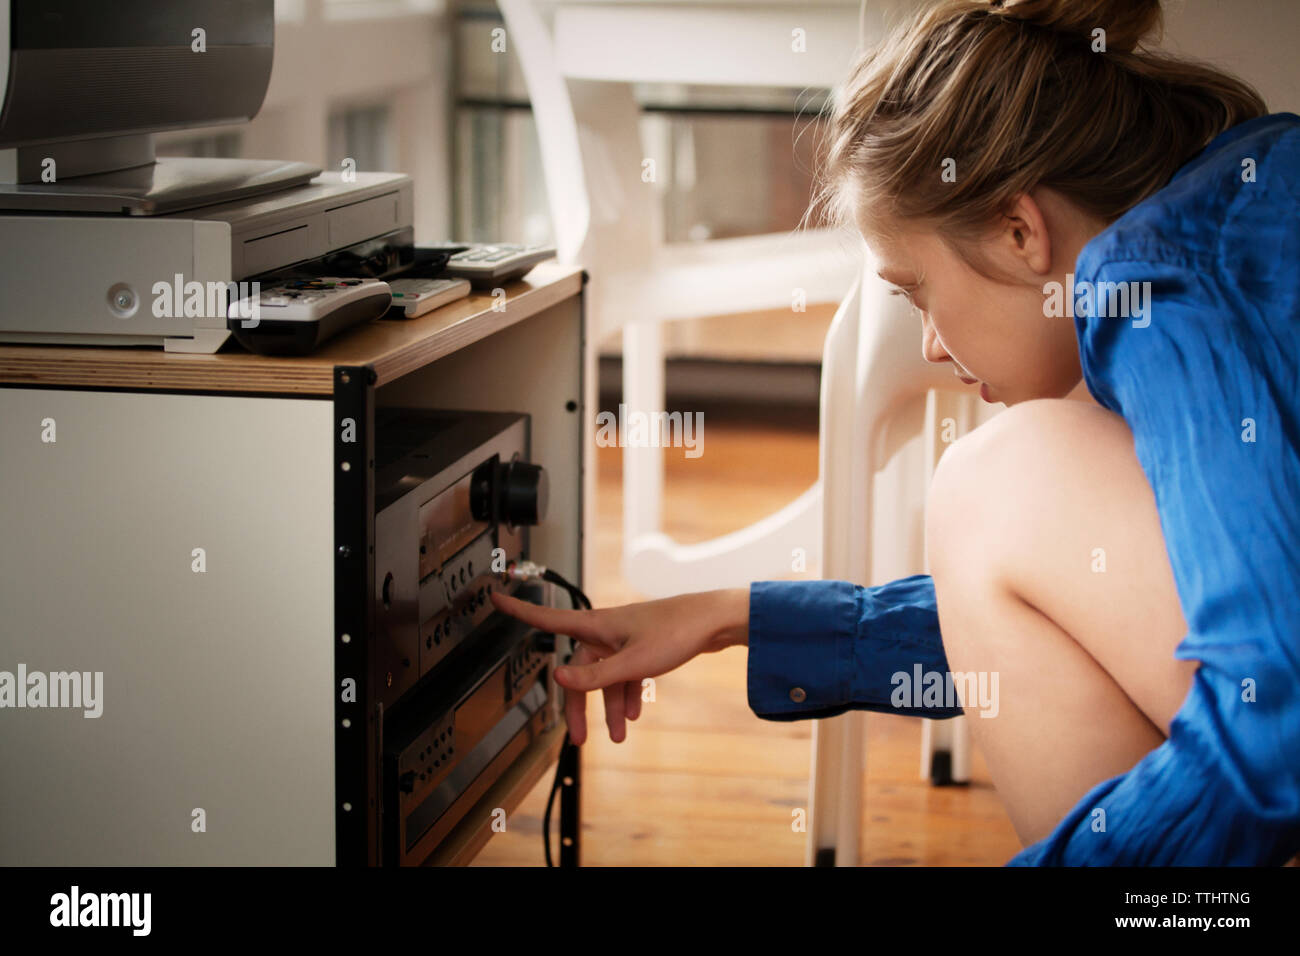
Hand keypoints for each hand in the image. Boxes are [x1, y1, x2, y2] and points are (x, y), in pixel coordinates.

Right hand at [488, 587, 749, 743]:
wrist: (715, 621)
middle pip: (581, 670)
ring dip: (610, 707)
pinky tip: (636, 715)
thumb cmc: (676, 633)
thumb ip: (596, 677)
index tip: (494, 597)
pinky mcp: (644, 645)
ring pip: (606, 677)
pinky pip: (626, 674)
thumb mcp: (633, 663)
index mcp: (597, 626)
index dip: (519, 610)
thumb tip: (558, 681)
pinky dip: (628, 694)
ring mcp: (625, 638)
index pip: (548, 618)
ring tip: (619, 737)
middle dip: (580, 705)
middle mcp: (607, 629)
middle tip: (578, 739)